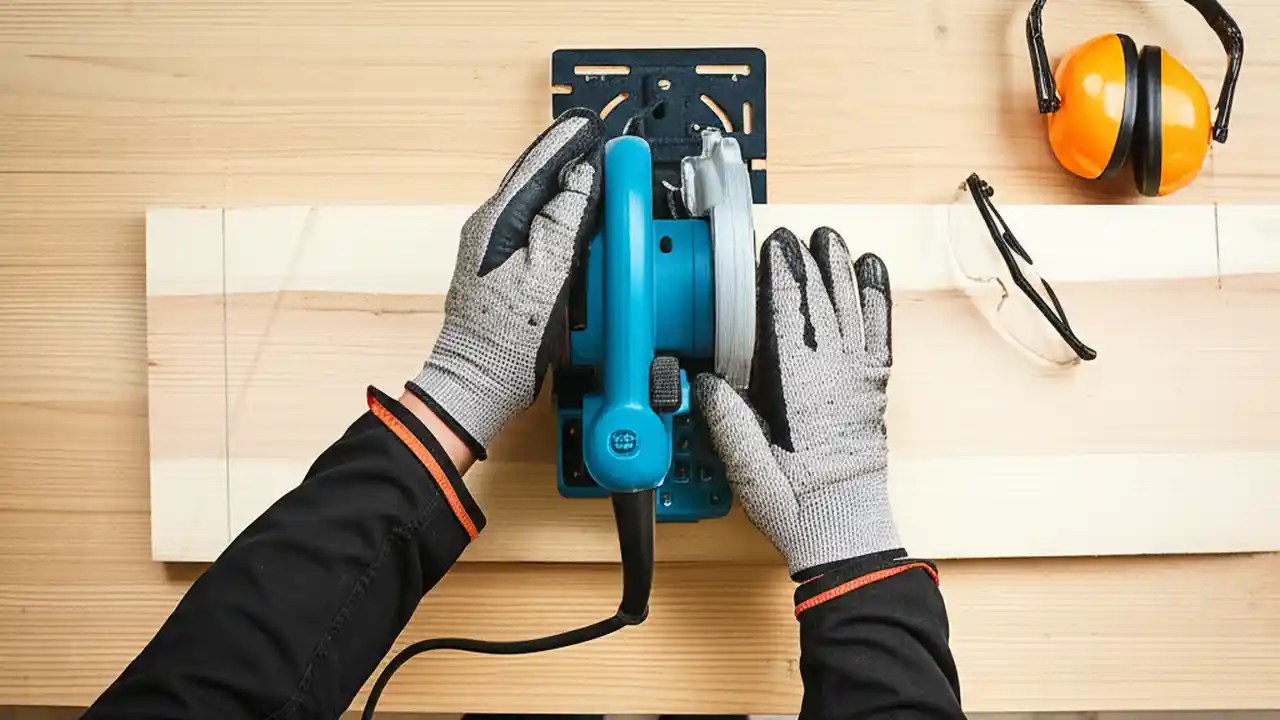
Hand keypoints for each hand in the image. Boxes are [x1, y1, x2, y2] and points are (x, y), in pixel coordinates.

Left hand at [408, 109, 603, 456]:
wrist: (476, 382)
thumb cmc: (507, 337)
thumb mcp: (549, 272)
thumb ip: (567, 218)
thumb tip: (582, 175)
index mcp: (499, 219)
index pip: (539, 163)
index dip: (569, 142)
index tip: (592, 126)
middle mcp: (489, 227)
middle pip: (533, 177)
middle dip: (566, 157)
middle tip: (597, 141)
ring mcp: (489, 248)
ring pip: (531, 200)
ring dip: (561, 182)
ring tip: (588, 167)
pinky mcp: (497, 269)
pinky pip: (530, 226)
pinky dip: (554, 213)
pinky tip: (570, 218)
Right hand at [695, 227, 898, 574]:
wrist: (845, 535)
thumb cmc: (798, 509)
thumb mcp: (751, 475)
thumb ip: (731, 426)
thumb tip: (708, 382)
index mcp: (804, 403)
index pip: (792, 328)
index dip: (782, 283)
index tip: (773, 250)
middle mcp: (837, 387)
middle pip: (824, 313)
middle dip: (809, 268)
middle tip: (796, 233)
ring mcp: (860, 387)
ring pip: (854, 317)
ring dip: (842, 275)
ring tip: (832, 240)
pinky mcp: (873, 393)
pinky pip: (879, 338)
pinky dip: (877, 303)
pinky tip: (872, 275)